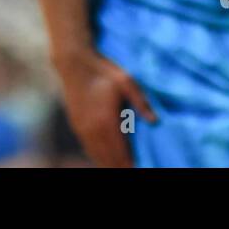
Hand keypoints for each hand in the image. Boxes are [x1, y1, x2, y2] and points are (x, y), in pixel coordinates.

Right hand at [57, 48, 156, 167]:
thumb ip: (141, 102)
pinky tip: (105, 158)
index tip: (139, 167)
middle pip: (109, 159)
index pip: (121, 153)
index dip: (130, 164)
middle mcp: (93, 129)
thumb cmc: (103, 70)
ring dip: (109, 163)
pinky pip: (88, 148)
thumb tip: (154, 121)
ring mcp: (82, 129)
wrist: (73, 62)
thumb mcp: (126, 81)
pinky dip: (97, 156)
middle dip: (121, 165)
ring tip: (121, 166)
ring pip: (97, 156)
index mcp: (108, 121)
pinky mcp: (76, 125)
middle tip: (133, 167)